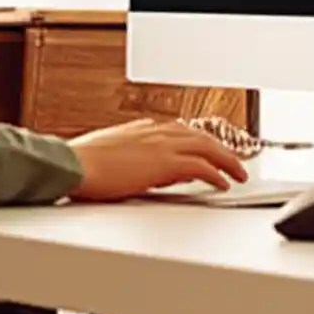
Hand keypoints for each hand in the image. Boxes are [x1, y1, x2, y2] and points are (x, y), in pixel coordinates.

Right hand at [66, 119, 248, 201]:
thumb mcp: (113, 154)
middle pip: (201, 137)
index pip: (182, 131)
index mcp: (143, 129)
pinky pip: (201, 166)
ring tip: (239, 174)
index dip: (200, 142)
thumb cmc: (84, 164)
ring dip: (227, 160)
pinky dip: (217, 174)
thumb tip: (152, 169)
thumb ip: (135, 156)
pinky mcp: (164, 162)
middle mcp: (156, 132)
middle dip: (221, 149)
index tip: (209, 151)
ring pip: (208, 147)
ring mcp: (162, 145)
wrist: (75, 164)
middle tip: (234, 162)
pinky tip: (224, 184)